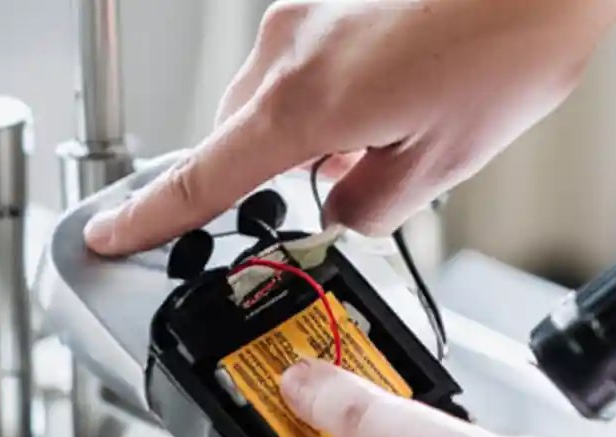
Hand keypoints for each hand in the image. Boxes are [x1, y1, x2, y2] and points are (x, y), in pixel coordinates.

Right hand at [85, 0, 615, 255]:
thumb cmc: (507, 50)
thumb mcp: (437, 167)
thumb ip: (367, 209)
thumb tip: (341, 212)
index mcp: (301, 103)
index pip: (202, 178)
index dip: (150, 216)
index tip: (108, 234)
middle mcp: (286, 52)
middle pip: (239, 141)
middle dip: (272, 183)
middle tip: (325, 208)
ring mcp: (304, 20)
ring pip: (274, 108)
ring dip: (310, 145)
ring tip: (388, 149)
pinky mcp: (329, 5)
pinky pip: (302, 73)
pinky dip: (330, 109)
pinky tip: (388, 113)